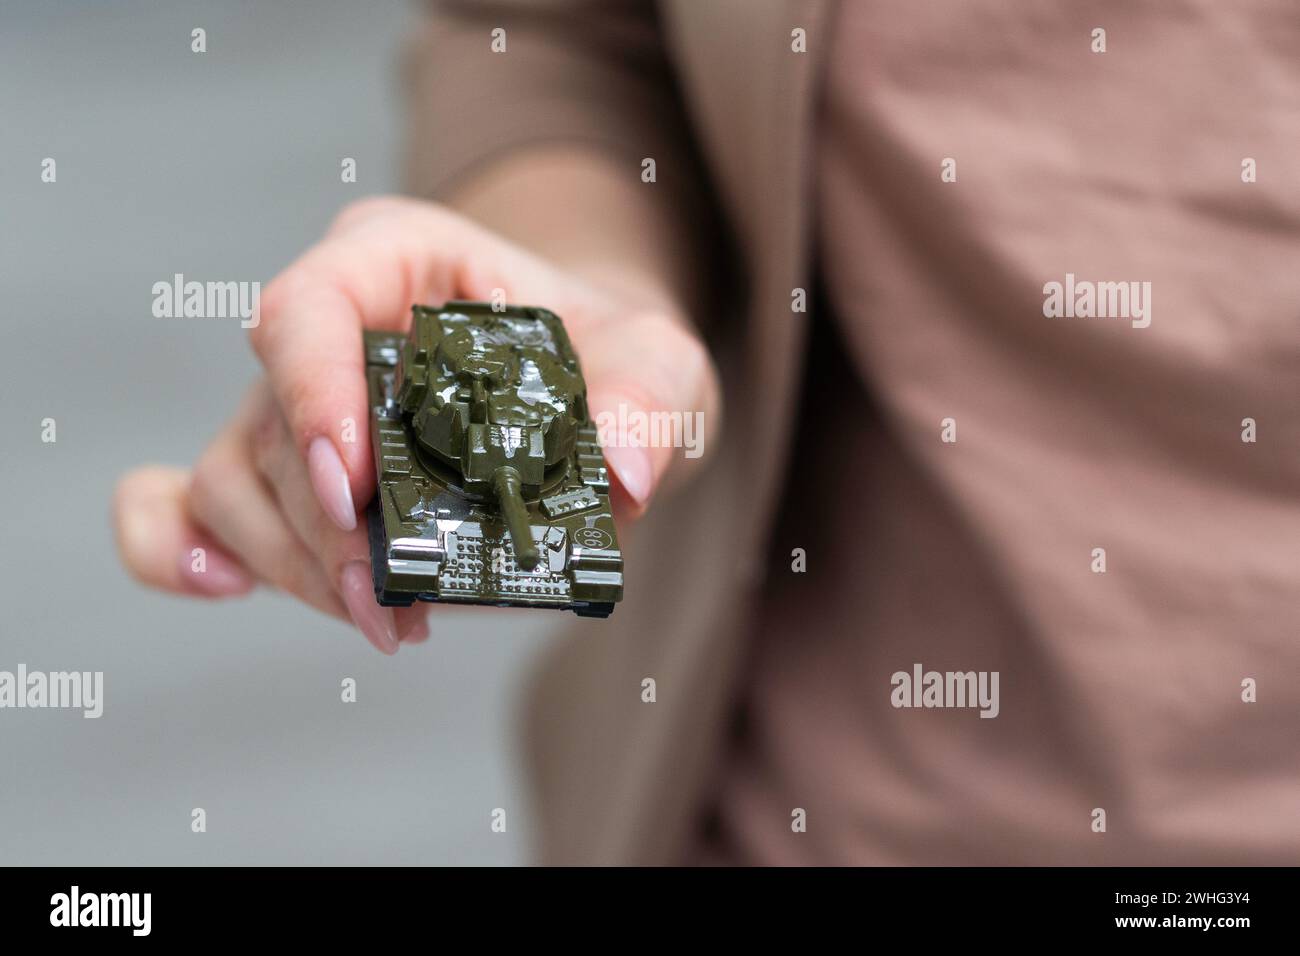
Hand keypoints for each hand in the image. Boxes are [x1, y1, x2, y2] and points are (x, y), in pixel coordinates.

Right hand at [113, 196, 720, 652]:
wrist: (592, 384)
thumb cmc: (609, 356)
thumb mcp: (661, 363)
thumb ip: (651, 402)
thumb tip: (621, 477)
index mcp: (397, 260)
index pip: (307, 307)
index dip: (312, 394)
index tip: (349, 484)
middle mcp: (332, 327)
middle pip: (270, 420)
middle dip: (322, 525)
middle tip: (390, 599)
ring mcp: (300, 405)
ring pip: (234, 480)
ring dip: (291, 564)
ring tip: (384, 618)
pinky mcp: (291, 477)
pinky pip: (186, 503)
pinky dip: (179, 547)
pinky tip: (223, 584)